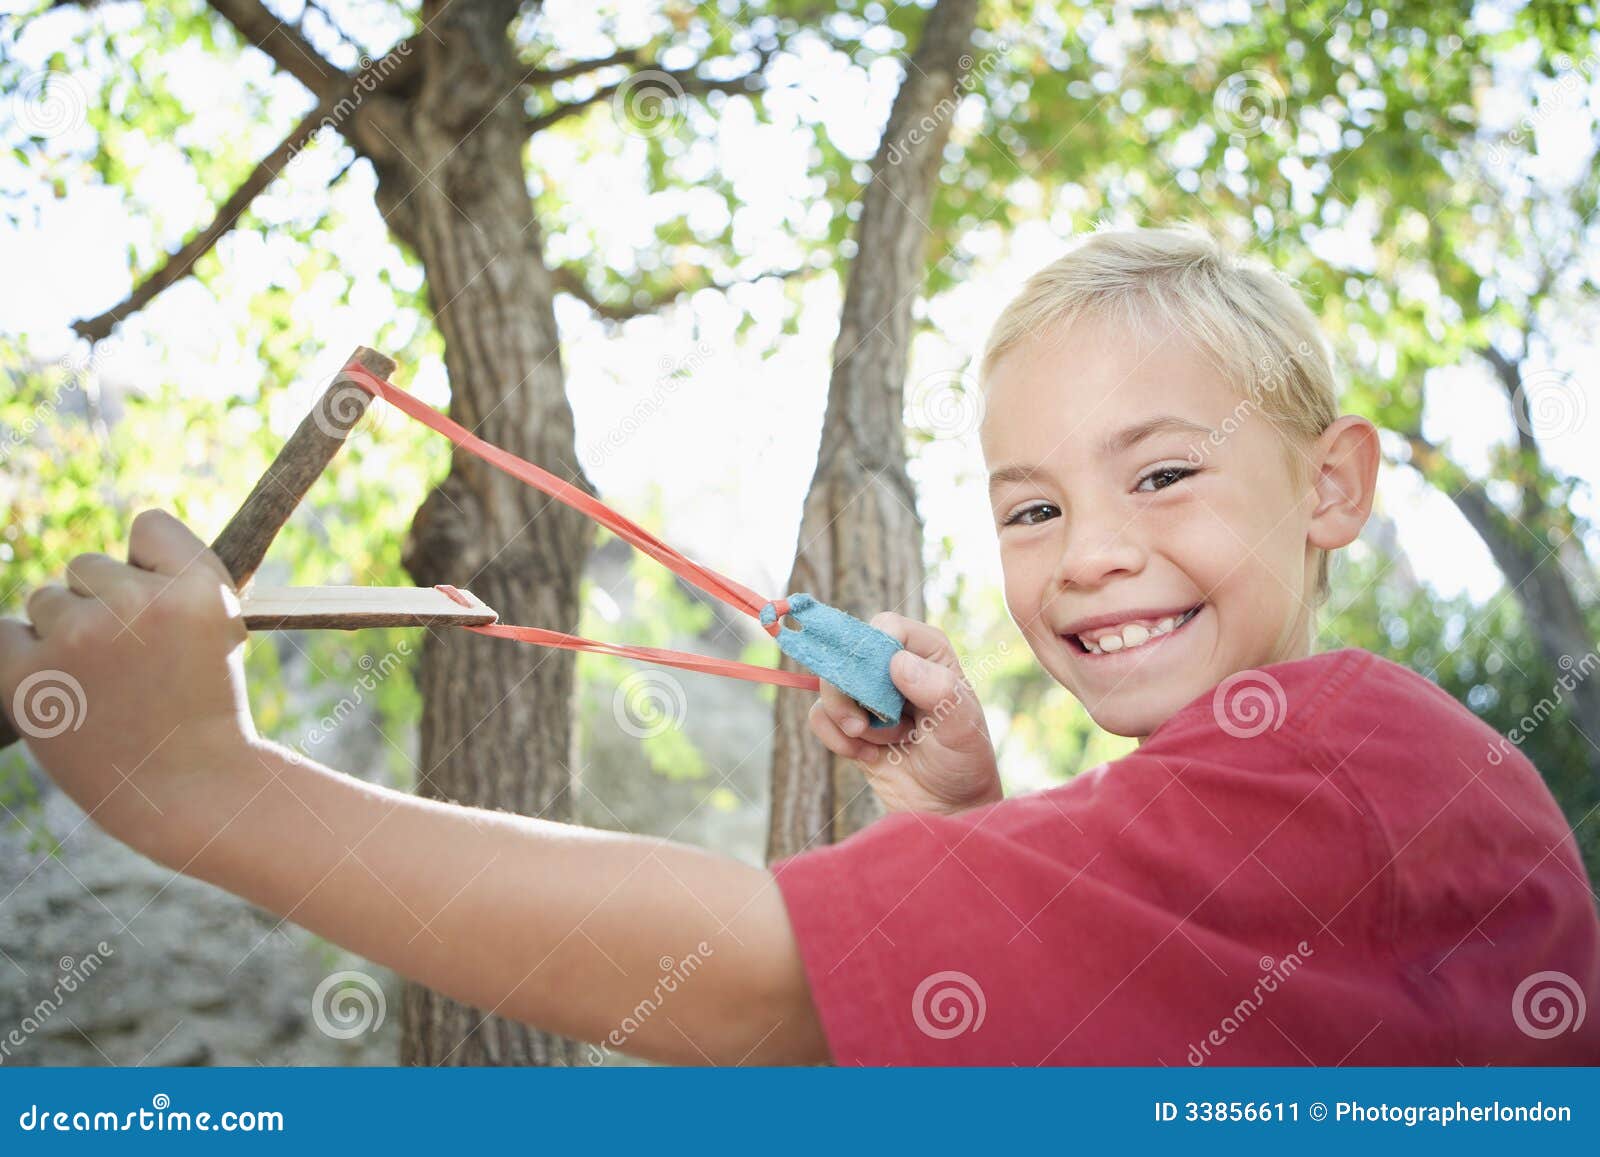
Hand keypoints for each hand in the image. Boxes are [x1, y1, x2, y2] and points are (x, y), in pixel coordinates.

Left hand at [0, 510, 255, 859]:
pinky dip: (21, 657)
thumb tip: (106, 558)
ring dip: (63, 635)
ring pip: (46, 601)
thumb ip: (174, 581)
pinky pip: (3, 633)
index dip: (147, 565)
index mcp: (200, 587)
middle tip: (133, 664)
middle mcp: (141, 602)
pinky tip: (56, 688)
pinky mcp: (31, 675)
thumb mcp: (220, 630)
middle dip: (101, 606)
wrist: (194, 790)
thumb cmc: (205, 707)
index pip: (149, 526)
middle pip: (87, 566)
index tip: (158, 609)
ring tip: (102, 686)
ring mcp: (83, 636)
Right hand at [808, 613, 1000, 816]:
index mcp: (928, 653)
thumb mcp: (962, 727)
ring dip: (848, 718)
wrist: (947, 808)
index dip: (875, 650)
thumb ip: (937, 691)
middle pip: (848, 653)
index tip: (882, 686)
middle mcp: (894, 667)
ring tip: (878, 743)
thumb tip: (897, 662)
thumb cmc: (964, 761)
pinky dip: (836, 739)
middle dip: (852, 691)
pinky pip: (819, 716)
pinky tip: (867, 757)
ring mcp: (869, 695)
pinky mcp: (850, 722)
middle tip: (866, 723)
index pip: (887, 626)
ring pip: (829, 684)